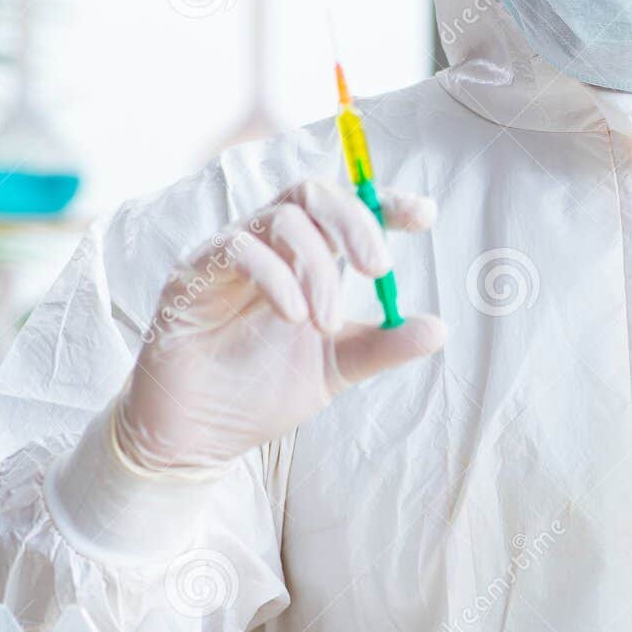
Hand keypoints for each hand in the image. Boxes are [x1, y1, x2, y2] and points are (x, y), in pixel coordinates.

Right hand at [113, 179, 444, 474]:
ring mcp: (228, 255)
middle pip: (314, 194)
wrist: (199, 438)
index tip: (424, 215)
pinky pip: (237, 248)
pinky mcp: (192, 275)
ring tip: (327, 323)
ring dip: (318, 267)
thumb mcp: (337, 368)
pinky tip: (293, 316)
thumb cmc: (262, 392)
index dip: (384, 202)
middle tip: (380, 269)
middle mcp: (268, 245)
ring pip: (282, 217)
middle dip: (356, 221)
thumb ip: (384, 345)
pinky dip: (276, 277)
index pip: (345, 207)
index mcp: (306, 258)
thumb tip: (439, 328)